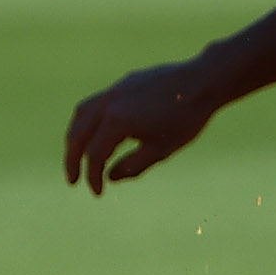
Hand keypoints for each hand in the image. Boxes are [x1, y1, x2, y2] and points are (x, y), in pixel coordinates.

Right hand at [64, 59, 217, 192]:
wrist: (203, 81)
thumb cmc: (186, 117)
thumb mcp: (162, 149)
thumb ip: (133, 166)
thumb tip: (109, 177)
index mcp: (117, 121)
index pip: (95, 155)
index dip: (93, 177)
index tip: (97, 193)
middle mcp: (108, 103)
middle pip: (78, 134)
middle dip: (72, 160)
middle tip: (72, 181)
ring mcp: (114, 90)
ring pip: (81, 114)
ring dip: (75, 137)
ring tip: (78, 157)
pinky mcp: (122, 84)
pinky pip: (95, 103)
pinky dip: (87, 121)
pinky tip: (97, 132)